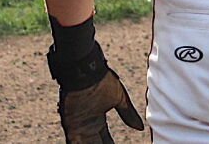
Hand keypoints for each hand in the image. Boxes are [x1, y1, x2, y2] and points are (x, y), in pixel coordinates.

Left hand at [47, 18, 142, 143]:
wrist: (87, 70)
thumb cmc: (102, 80)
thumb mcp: (120, 99)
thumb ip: (128, 113)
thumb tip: (140, 127)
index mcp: (98, 120)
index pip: (105, 140)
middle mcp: (87, 125)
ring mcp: (77, 125)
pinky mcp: (69, 124)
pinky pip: (71, 141)